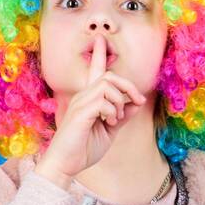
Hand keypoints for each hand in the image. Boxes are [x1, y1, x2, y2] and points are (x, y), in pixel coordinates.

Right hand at [36, 35, 147, 181]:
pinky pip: (103, 101)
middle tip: (138, 101)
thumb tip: (136, 102)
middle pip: (108, 75)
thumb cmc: (84, 148)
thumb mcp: (110, 131)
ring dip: (120, 101)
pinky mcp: (80, 112)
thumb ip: (122, 115)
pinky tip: (109, 123)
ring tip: (116, 119)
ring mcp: (80, 103)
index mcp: (90, 99)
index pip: (95, 72)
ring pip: (107, 85)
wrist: (65, 164)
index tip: (101, 39)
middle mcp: (83, 96)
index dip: (99, 55)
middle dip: (128, 85)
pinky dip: (113, 111)